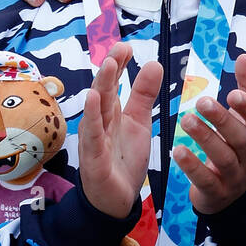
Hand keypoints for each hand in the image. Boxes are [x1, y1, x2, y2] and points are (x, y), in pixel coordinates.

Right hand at [78, 44, 162, 218]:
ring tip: (108, 65)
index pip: (112, 83)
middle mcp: (99, 122)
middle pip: (103, 91)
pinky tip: (93, 100)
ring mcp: (94, 140)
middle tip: (119, 49)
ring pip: (95, 110)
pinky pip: (91, 137)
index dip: (118, 64)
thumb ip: (144, 95)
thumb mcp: (139, 122)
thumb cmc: (122, 159)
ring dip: (100, 87)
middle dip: (110, 69)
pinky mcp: (94, 159)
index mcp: (110, 112)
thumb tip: (154, 63)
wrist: (116, 199)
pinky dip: (92, 119)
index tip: (127, 46)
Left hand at [172, 54, 245, 213]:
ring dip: (205, 138)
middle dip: (223, 120)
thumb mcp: (244, 120)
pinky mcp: (216, 192)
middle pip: (241, 139)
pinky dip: (192, 166)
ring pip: (223, 158)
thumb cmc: (235, 148)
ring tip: (186, 120)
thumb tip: (245, 57)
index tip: (232, 93)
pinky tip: (178, 151)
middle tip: (202, 102)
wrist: (228, 195)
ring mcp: (234, 177)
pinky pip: (205, 180)